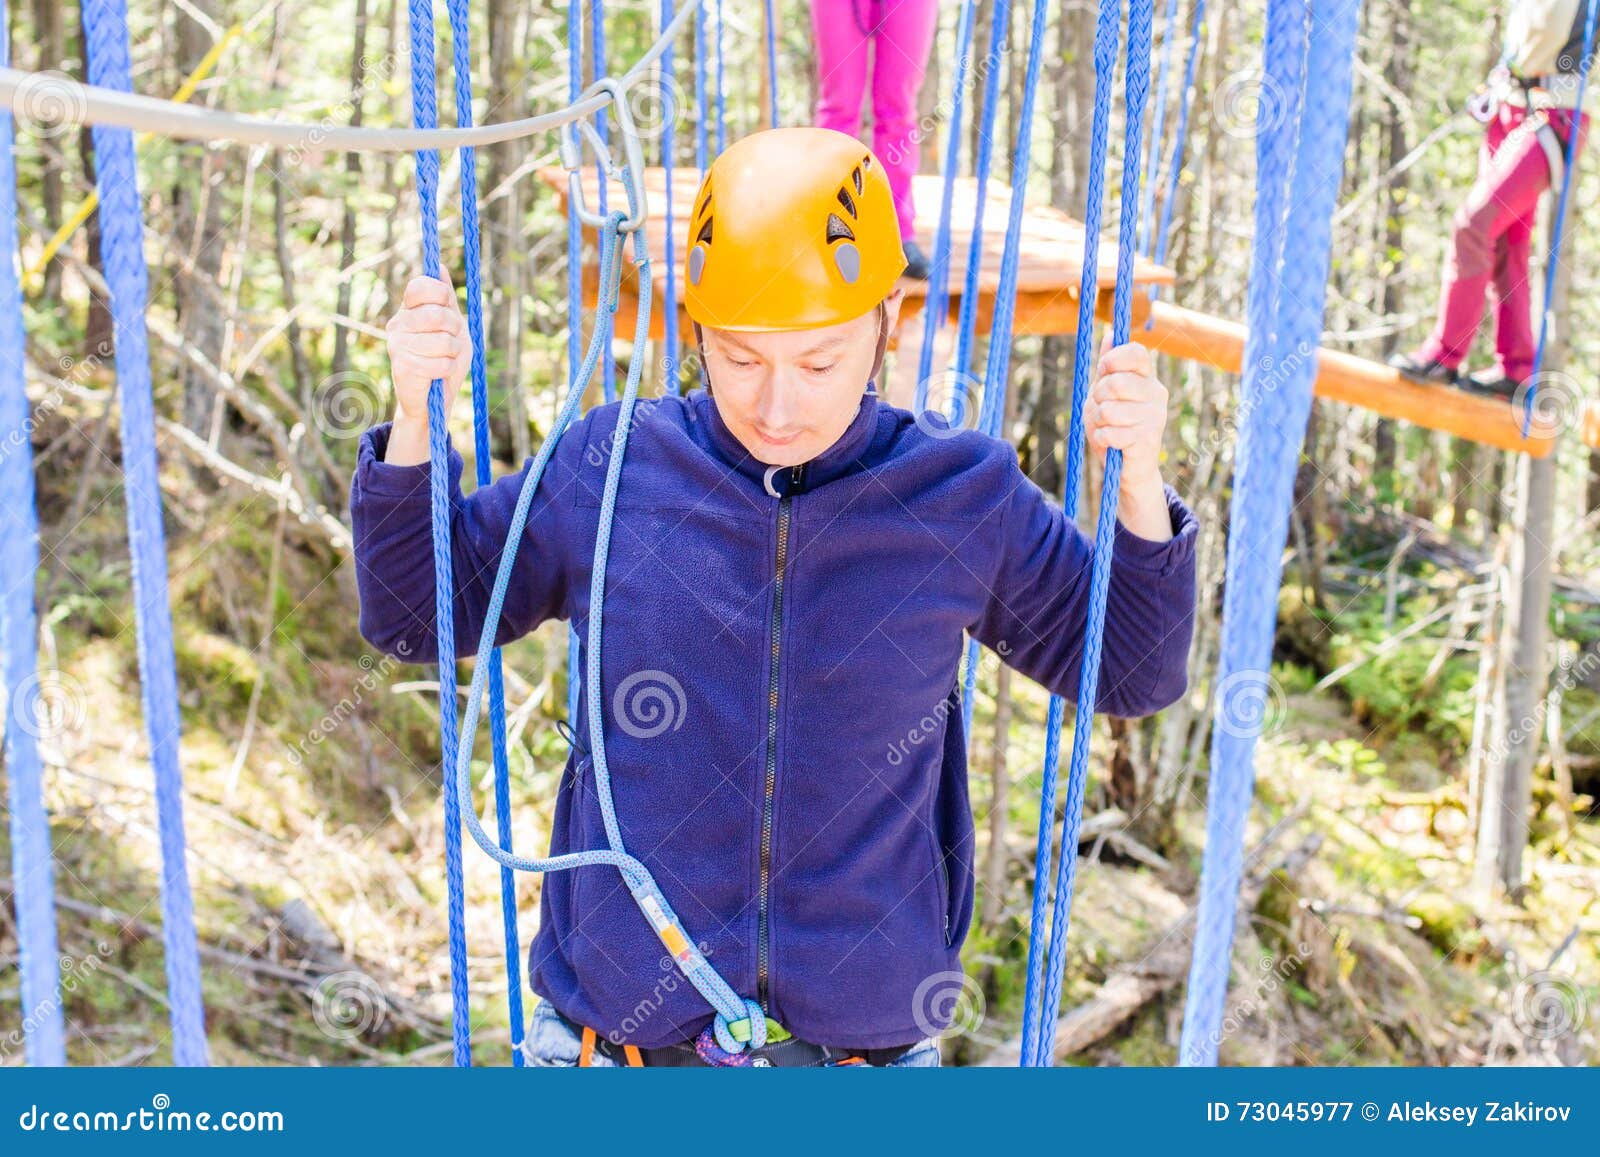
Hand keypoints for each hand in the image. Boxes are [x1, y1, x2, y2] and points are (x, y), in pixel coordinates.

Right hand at [383, 271, 469, 463]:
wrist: (431, 400)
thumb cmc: (444, 360)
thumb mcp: (452, 326)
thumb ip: (446, 299)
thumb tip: (439, 267)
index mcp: (408, 310)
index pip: (421, 286)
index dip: (442, 295)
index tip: (449, 309)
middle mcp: (397, 324)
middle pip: (438, 314)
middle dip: (455, 331)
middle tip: (451, 343)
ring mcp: (397, 345)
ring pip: (443, 341)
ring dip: (453, 354)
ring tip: (445, 360)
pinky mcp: (402, 367)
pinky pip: (441, 363)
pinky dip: (448, 371)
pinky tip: (438, 375)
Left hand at [1086, 337, 1167, 481]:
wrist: (1126, 469)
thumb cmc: (1114, 427)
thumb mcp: (1104, 393)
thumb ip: (1107, 367)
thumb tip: (1111, 333)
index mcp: (1147, 378)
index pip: (1136, 352)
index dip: (1113, 359)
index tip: (1103, 371)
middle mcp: (1157, 394)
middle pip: (1115, 382)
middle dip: (1097, 398)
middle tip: (1102, 410)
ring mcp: (1155, 417)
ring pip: (1108, 410)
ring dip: (1098, 422)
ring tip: (1107, 428)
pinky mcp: (1148, 440)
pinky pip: (1110, 433)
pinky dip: (1102, 439)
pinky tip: (1112, 443)